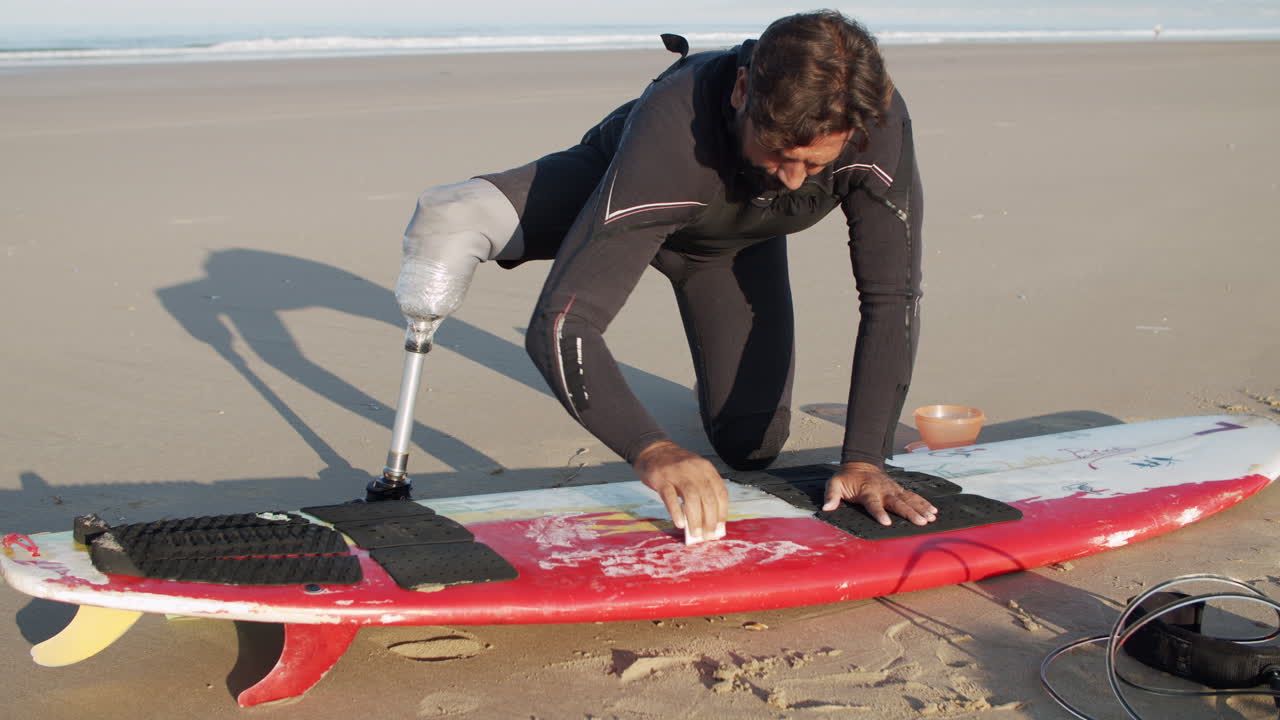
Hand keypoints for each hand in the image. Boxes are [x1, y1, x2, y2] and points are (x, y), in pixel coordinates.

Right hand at [633, 441, 728, 541]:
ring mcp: (677, 473)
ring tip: (695, 533)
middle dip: (710, 519)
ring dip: (695, 519)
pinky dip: (676, 512)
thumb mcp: (694, 473)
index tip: (720, 526)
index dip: (722, 511)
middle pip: (707, 497)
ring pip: (691, 498)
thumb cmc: (675, 467)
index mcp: (706, 468)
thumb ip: (702, 492)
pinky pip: (670, 497)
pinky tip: (680, 524)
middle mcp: (694, 469)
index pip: (720, 492)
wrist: (652, 450)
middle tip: (708, 535)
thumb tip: (708, 520)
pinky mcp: (661, 478)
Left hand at [823, 462, 938, 525]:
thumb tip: (826, 508)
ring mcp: (893, 490)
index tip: (886, 522)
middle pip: (897, 503)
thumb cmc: (846, 478)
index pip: (873, 504)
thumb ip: (831, 495)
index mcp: (867, 491)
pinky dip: (924, 503)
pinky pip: (913, 497)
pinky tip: (934, 512)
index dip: (879, 513)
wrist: (860, 464)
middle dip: (909, 513)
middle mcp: (883, 490)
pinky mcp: (899, 490)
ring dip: (920, 509)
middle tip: (921, 522)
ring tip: (931, 518)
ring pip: (908, 500)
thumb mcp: (834, 484)